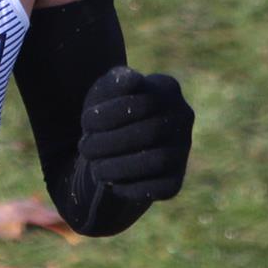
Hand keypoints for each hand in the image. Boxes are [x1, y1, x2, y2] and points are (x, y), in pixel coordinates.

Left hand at [76, 67, 193, 201]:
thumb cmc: (109, 109)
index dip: (109, 114)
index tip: (85, 122)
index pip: (142, 102)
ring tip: (95, 167)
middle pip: (151, 132)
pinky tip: (112, 182)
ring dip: (119, 166)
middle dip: (110, 142)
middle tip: (84, 147)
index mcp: (167, 88)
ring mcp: (183, 150)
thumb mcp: (107, 89)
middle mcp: (183, 118)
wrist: (111, 143)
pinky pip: (161, 188)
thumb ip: (117, 80)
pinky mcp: (176, 179)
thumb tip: (132, 82)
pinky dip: (132, 187)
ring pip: (157, 161)